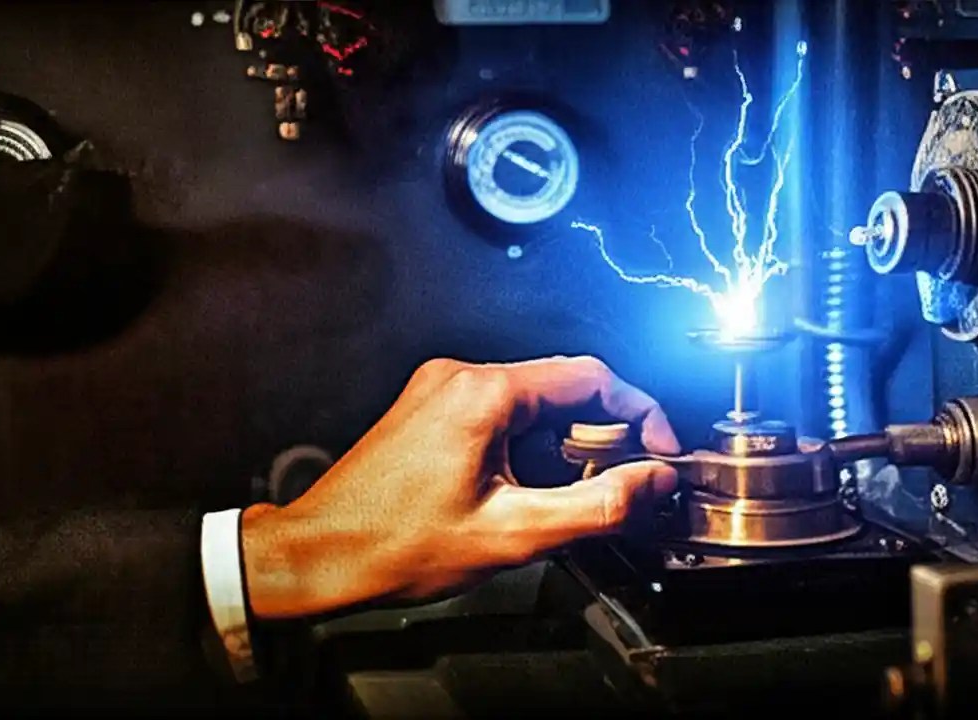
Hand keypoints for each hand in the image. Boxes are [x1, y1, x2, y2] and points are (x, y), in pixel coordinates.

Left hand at [241, 355, 679, 618]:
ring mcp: (439, 388)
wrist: (319, 554)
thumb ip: (596, 506)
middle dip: (602, 432)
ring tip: (568, 495)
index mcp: (484, 393)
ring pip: (532, 400)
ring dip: (563, 441)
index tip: (658, 450)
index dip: (639, 411)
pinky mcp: (428, 408)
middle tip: (619, 482)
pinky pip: (499, 411)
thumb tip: (653, 482)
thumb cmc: (397, 544)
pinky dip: (528, 443)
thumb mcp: (512, 534)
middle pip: (561, 385)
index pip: (591, 376)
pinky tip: (524, 487)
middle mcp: (460, 376)